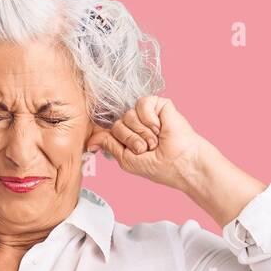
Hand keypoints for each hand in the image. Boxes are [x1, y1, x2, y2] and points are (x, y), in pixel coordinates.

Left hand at [87, 96, 206, 190]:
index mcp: (129, 137)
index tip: (120, 150)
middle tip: (147, 149)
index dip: (111, 138)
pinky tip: (159, 128)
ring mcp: (147, 114)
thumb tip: (90, 142)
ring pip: (127, 115)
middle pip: (116, 124)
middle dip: (130, 140)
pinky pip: (142, 104)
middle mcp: (137, 124)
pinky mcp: (159, 105)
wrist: (180, 163)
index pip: (110, 131)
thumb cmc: (159, 166)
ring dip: (142, 133)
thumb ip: (109, 145)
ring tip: (156, 141)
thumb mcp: (126, 159)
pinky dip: (148, 119)